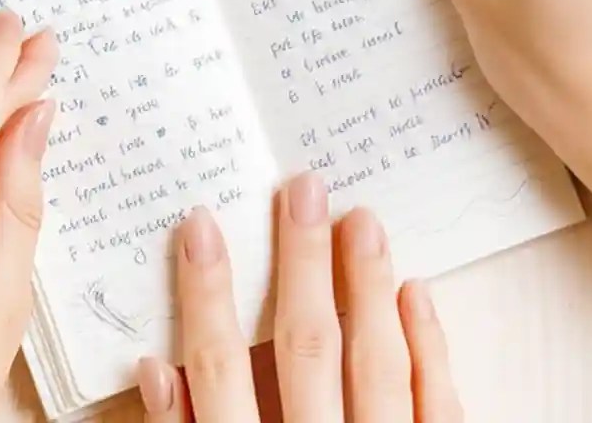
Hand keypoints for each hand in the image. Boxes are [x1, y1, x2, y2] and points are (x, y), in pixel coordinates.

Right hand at [135, 175, 462, 421]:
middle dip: (304, 263)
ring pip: (377, 366)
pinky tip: (415, 292)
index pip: (219, 369)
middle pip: (306, 348)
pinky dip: (429, 349)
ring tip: (363, 220)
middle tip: (304, 189)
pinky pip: (437, 408)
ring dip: (368, 287)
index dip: (207, 294)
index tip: (200, 225)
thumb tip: (154, 367)